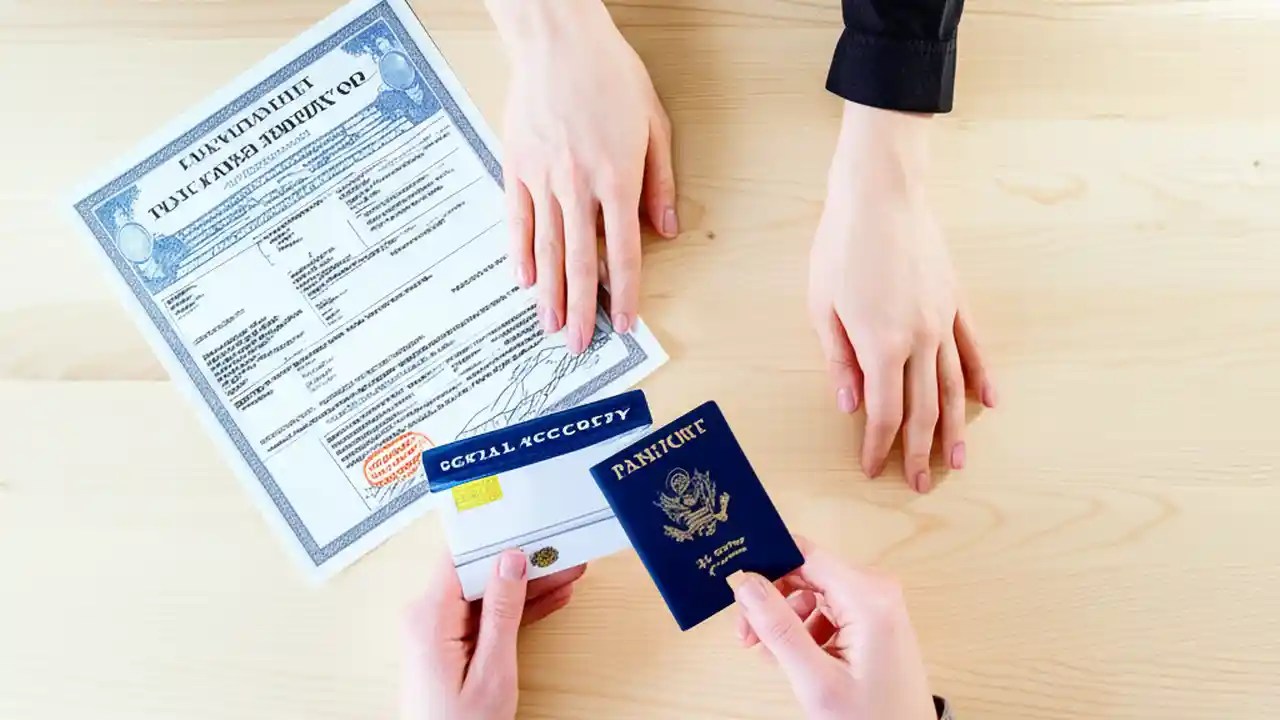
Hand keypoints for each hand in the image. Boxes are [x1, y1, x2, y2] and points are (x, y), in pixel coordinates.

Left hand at [401, 549, 585, 719]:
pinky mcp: (450, 644)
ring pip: (486, 594)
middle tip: (561, 551)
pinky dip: (516, 610)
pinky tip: (549, 598)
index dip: (498, 539)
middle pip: (478, 573)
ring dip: (526, 586)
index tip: (530, 529)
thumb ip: (501, 614)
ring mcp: (438, 631)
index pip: (462, 557)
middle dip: (522, 562)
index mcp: (428, 617)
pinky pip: (485, 616)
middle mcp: (427, 618)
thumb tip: (511, 562)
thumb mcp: (490, 672)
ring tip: (566, 571)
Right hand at [488, 0, 676, 352]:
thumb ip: (659, 180)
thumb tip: (666, 228)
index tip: (625, 323)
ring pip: (547, 247)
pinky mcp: (516, 165)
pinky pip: (517, 218)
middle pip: (581, 260)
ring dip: (550, 292)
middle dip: (582, 308)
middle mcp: (578, 184)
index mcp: (617, 177)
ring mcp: (542, 177)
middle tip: (578, 344)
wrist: (557, 38)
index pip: (624, 251)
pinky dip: (520, 251)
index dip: (626, 292)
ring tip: (549, 326)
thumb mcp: (653, 123)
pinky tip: (523, 279)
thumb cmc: (609, 74)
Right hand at [733, 539, 934, 719]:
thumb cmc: (872, 719)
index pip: (803, 553)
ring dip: (783, 617)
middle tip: (746, 635)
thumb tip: (747, 585)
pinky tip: (792, 653)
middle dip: (770, 600)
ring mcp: (874, 600)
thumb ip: (780, 629)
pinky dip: (802, 626)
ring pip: (810, 589)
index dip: (765, 565)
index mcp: (868, 596)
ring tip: (769, 652)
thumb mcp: (817, 680)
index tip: (737, 590)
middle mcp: (875, 588)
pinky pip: (825, 605)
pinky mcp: (870, 614)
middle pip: (804, 571)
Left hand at [808, 102, 995, 492]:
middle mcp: (919, 339)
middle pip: (923, 408)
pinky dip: (981, 376)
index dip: (879, 445)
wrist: (881, 193)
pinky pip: (972, 347)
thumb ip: (840, 360)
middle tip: (920, 484)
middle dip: (920, 451)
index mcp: (881, 345)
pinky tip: (989, 401)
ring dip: (956, 427)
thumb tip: (850, 405)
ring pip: (953, 386)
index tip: (872, 468)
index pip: (885, 412)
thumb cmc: (841, 245)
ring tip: (958, 462)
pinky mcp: (955, 299)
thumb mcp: (822, 306)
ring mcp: (943, 319)